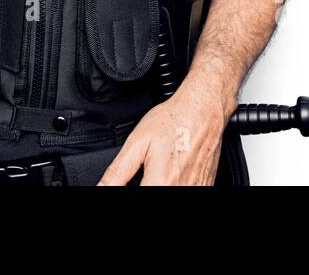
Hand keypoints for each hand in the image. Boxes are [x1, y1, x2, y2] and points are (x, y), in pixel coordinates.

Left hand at [96, 88, 229, 185]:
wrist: (203, 110)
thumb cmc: (174, 122)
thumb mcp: (136, 143)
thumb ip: (118, 172)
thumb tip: (102, 187)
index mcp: (161, 183)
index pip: (136, 198)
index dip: (126, 188)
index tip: (132, 180)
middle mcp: (181, 191)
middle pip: (153, 193)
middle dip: (145, 184)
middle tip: (146, 171)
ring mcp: (196, 191)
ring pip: (169, 194)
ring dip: (159, 183)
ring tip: (159, 169)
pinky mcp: (206, 187)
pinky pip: (187, 191)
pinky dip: (175, 184)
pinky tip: (173, 171)